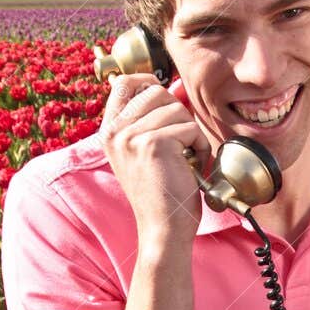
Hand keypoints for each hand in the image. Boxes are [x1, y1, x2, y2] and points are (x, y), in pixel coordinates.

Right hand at [98, 73, 214, 244]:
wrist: (163, 229)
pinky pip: (190, 127)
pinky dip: (200, 147)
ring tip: (187, 159)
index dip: (147, 80)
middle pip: (156, 91)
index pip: (122, 83)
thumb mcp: (143, 152)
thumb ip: (147, 121)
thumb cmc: (161, 193)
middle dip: (178, 114)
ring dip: (192, 133)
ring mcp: (131, 137)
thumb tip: (170, 85)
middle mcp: (115, 132)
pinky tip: (193, 167)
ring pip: (176, 108)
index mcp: (109, 132)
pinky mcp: (153, 144)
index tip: (165, 94)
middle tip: (182, 145)